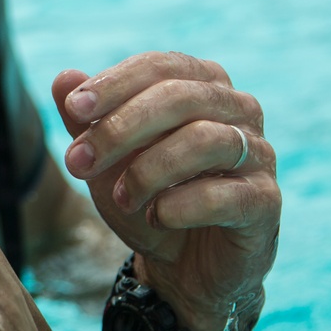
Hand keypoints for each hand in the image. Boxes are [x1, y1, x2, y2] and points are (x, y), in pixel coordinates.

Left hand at [52, 51, 280, 330]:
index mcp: (201, 82)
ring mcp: (259, 153)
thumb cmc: (144, 192)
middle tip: (78, 161)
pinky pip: (226, 194)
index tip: (74, 108)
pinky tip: (156, 217)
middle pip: (179, 97)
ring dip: (147, 170)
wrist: (180, 264)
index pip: (158, 66)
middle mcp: (238, 108)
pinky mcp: (266, 202)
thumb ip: (84, 117)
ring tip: (118, 197)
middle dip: (121, 128)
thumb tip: (64, 77)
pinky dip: (180, 205)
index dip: (114, 83)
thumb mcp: (104, 155)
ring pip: (205, 140)